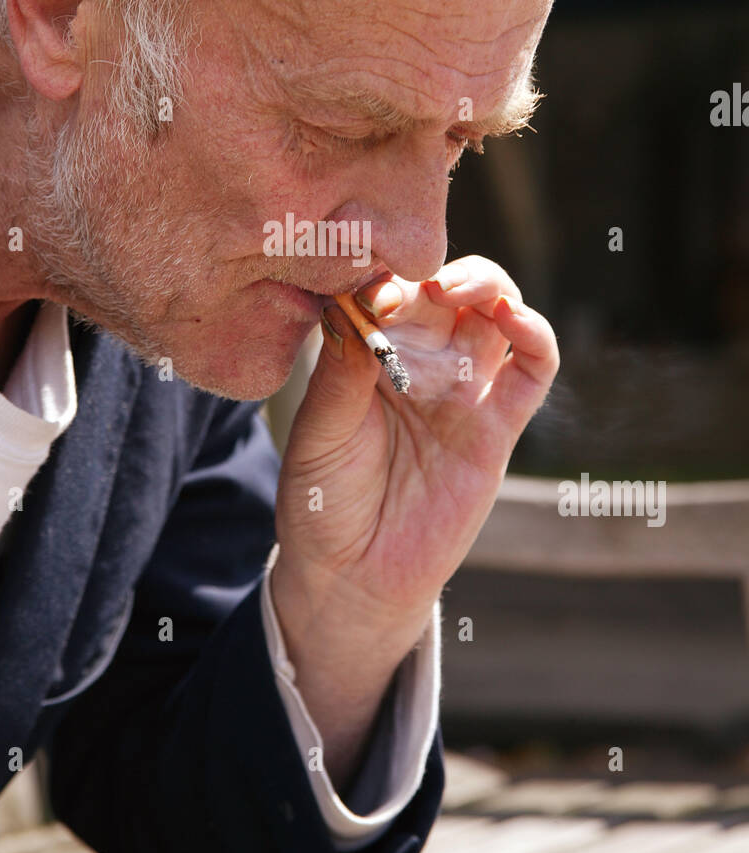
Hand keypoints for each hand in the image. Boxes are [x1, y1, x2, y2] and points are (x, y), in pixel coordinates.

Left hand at [274, 255, 559, 634]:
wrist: (353, 576)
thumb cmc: (325, 501)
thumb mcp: (318, 436)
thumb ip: (340, 375)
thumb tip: (354, 309)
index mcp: (369, 350)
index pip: (387, 290)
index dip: (383, 279)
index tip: (368, 296)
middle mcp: (420, 359)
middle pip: (444, 288)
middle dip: (432, 276)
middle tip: (412, 290)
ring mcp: (463, 388)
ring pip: (494, 309)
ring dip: (485, 285)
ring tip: (459, 290)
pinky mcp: (499, 424)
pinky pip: (532, 369)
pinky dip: (534, 333)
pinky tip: (511, 318)